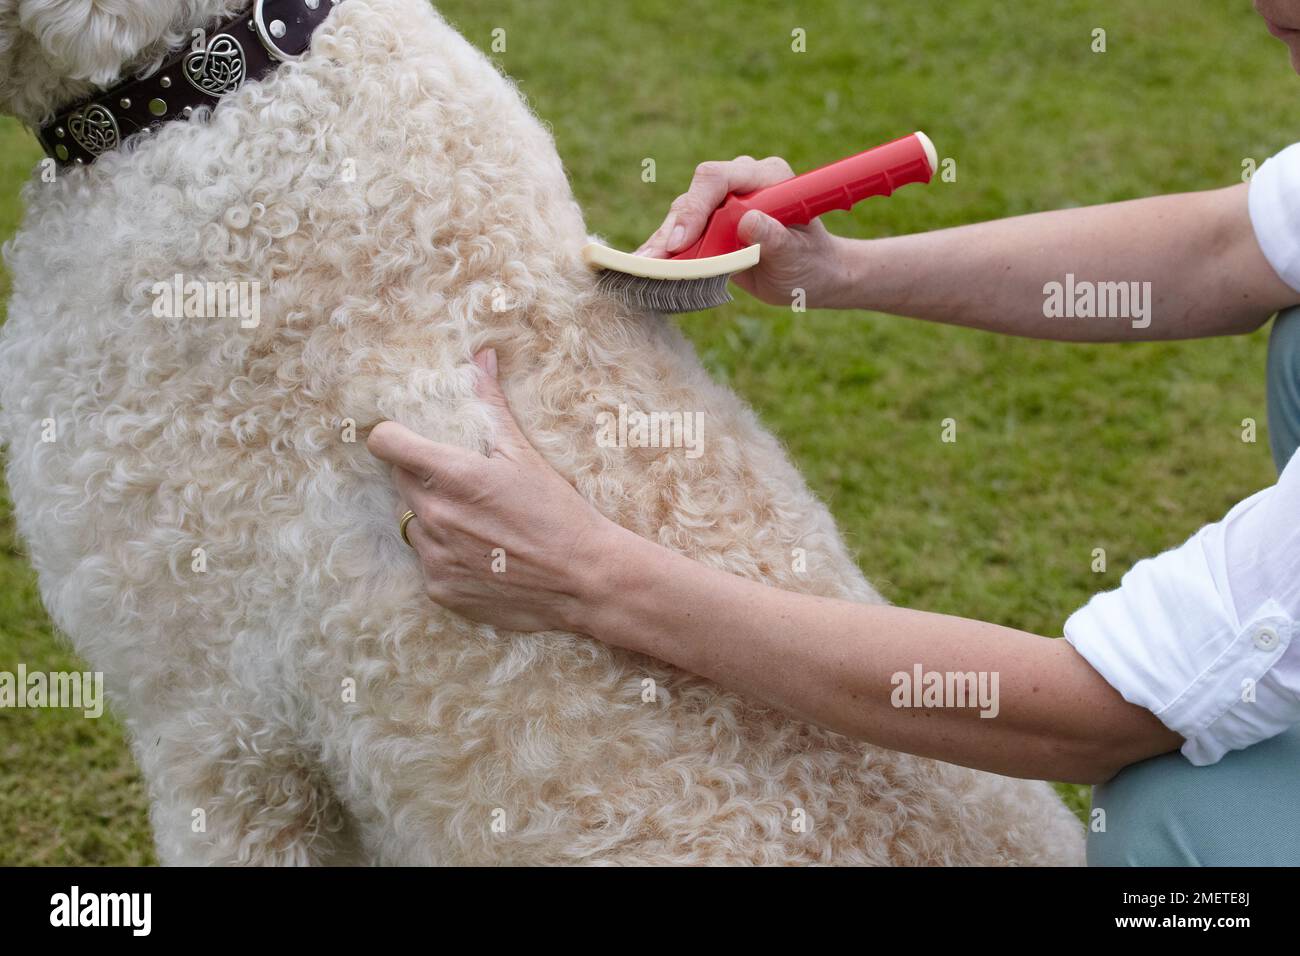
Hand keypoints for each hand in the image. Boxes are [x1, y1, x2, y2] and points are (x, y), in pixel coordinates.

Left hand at [366, 349, 614, 633]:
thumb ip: (491, 405)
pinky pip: (429, 563)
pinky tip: (484, 556)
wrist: (583, 578)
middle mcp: (435, 516)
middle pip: (401, 482)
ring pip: (414, 524)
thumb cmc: (558, 511)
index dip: (392, 436)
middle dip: (425, 477)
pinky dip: (448, 556)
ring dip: (436, 519)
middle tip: (466, 485)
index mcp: (453, 475)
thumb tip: (481, 356)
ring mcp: (435, 557)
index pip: (386, 443)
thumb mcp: (524, 453)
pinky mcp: (441, 589)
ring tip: (480, 524)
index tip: (405, 438)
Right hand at [635, 156, 850, 307]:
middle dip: (674, 227)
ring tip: (644, 263)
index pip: (720, 178)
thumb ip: (776, 238)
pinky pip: (682, 233)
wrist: (810, 273)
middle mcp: (741, 182)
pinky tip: (646, 264)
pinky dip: (665, 250)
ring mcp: (722, 202)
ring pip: (683, 214)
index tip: (681, 240)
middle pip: (695, 195)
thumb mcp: (798, 255)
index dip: (696, 207)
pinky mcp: (709, 224)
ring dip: (663, 240)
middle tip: (655, 258)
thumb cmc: (810, 262)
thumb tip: (749, 221)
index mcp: (767, 177)